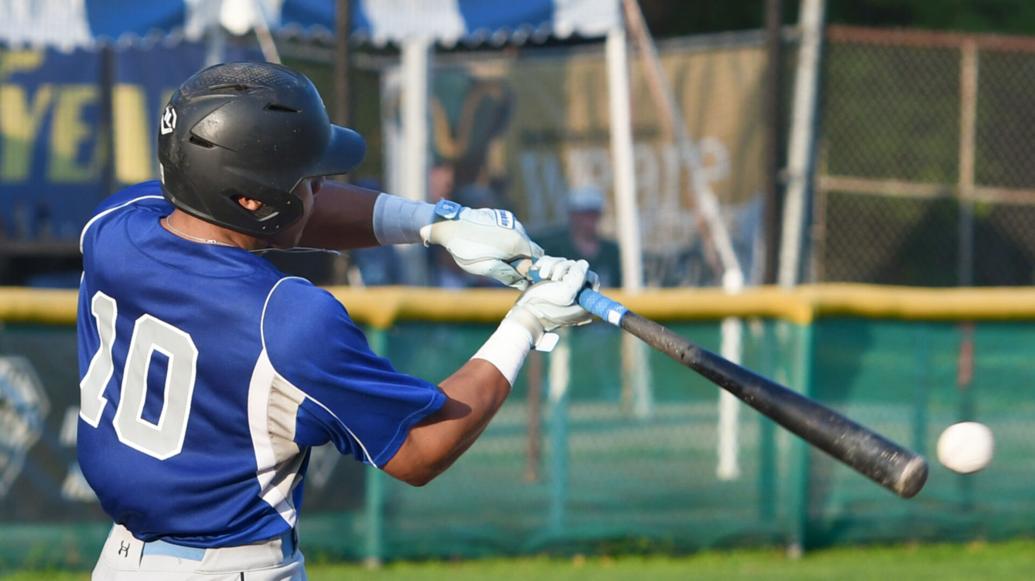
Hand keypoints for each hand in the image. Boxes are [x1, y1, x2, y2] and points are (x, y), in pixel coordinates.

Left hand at [420, 203, 543, 289]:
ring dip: (514, 250)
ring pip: (521, 240)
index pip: (537, 259)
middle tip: (505, 268)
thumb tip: (523, 282)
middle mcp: (517, 229)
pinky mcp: (502, 216)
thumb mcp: (486, 268)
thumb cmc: (466, 249)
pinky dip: (507, 241)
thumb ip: (507, 275)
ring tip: (494, 255)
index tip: (518, 277)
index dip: (530, 271)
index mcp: (516, 243)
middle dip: (522, 261)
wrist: (449, 224)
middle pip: (530, 249)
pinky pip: (512, 232)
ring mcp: (510, 221)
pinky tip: (491, 244)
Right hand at [505, 257, 596, 350]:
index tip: (568, 279)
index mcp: (584, 300)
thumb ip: (579, 276)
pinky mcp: (548, 279)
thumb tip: (583, 263)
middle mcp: (575, 293)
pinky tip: (539, 273)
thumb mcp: (567, 293)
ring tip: (544, 277)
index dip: (581, 274)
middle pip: (577, 268)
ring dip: (552, 266)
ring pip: (564, 263)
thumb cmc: (545, 306)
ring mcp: (561, 285)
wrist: (524, 313)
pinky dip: (545, 264)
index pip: (592, 278)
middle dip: (564, 269)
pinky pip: (551, 262)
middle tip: (554, 280)